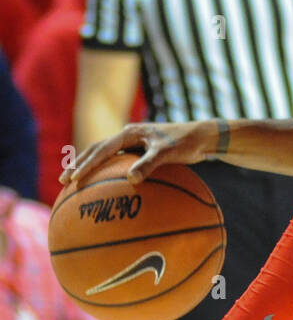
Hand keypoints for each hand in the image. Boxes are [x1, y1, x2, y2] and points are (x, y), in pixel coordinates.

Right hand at [61, 120, 218, 188]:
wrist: (202, 137)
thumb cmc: (186, 143)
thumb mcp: (167, 153)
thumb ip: (149, 164)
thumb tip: (131, 180)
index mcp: (129, 133)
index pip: (101, 150)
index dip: (86, 166)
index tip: (73, 180)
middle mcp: (128, 135)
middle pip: (96, 150)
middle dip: (79, 165)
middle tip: (63, 182)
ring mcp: (133, 142)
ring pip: (104, 154)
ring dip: (89, 166)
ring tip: (75, 182)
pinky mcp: (140, 149)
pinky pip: (117, 160)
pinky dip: (106, 171)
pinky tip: (104, 186)